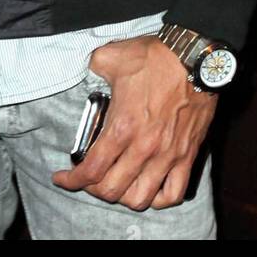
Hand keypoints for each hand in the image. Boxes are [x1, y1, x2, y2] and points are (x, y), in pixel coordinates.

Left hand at [52, 35, 217, 209]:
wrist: (195, 57)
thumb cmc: (154, 57)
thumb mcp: (112, 56)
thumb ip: (92, 67)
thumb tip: (83, 69)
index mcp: (122, 126)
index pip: (92, 169)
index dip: (72, 180)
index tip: (62, 178)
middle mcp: (144, 147)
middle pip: (112, 190)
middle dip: (92, 189)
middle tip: (87, 178)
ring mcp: (167, 155)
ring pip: (140, 198)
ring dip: (123, 197)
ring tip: (116, 184)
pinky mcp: (187, 156)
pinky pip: (174, 194)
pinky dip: (158, 199)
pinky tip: (148, 189)